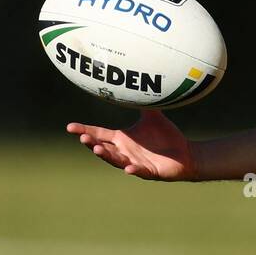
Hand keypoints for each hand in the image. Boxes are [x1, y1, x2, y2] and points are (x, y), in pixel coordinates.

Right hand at [66, 110, 194, 180]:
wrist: (185, 154)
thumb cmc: (166, 137)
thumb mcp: (152, 116)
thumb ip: (143, 102)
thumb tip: (136, 82)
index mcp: (122, 139)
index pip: (99, 133)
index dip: (85, 130)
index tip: (70, 126)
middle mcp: (125, 151)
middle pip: (104, 148)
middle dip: (92, 143)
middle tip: (82, 137)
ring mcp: (135, 162)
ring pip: (117, 160)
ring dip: (107, 156)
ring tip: (97, 149)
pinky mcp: (150, 172)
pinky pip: (140, 171)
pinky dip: (133, 169)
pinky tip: (128, 167)